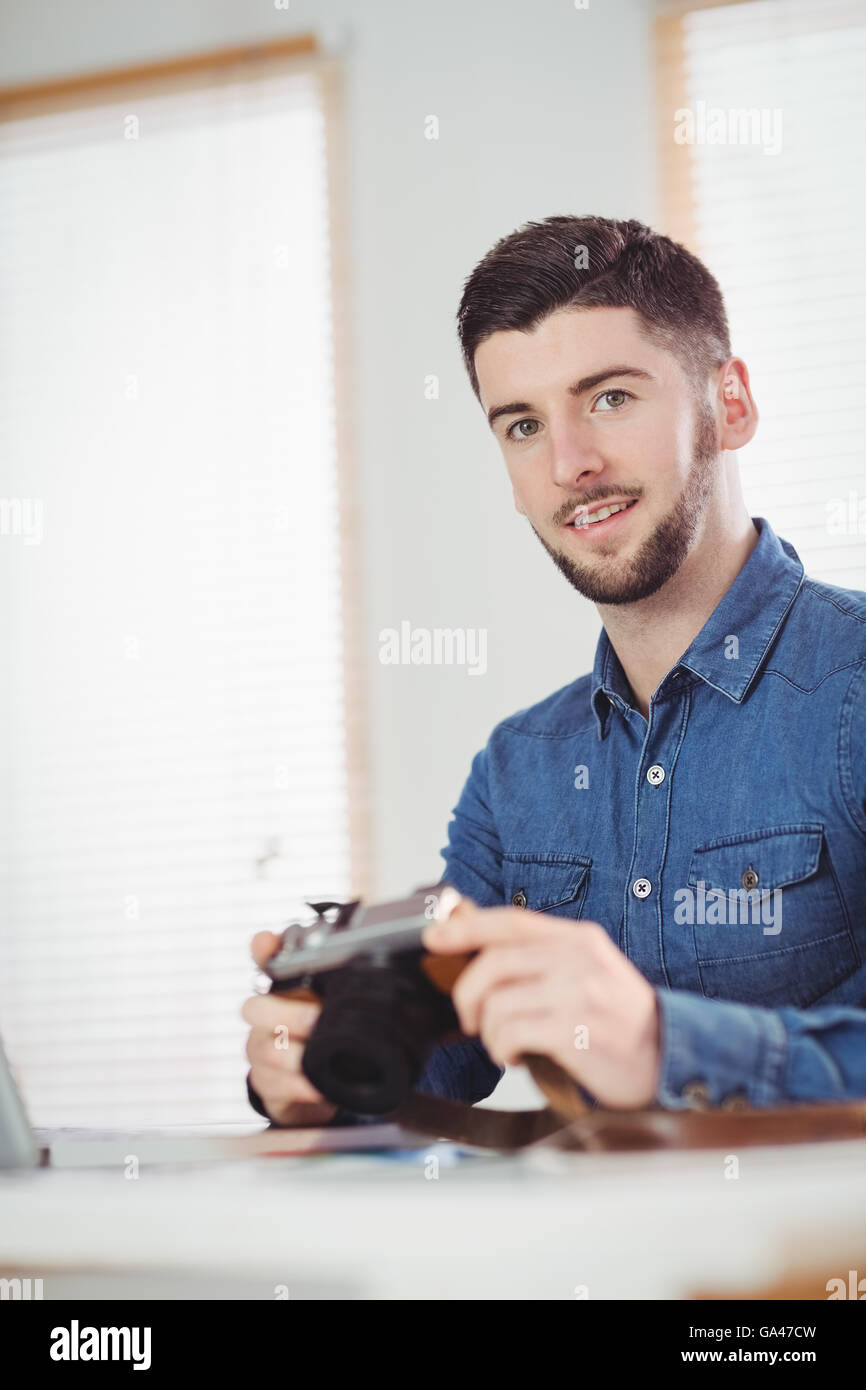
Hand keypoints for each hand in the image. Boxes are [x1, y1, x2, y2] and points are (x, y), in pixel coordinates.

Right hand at [241, 931, 336, 1126]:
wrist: (316, 1088)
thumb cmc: (326, 1037)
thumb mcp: (342, 1006)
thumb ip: (354, 978)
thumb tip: (377, 930)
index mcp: (283, 991)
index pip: (265, 961)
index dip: (264, 950)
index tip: (266, 940)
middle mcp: (265, 1019)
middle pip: (253, 1008)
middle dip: (287, 1015)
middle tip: (317, 1019)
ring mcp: (262, 1053)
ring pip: (262, 1049)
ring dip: (293, 1055)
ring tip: (317, 1058)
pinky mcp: (268, 1087)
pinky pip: (273, 1086)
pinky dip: (298, 1088)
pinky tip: (316, 1087)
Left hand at [422, 898, 659, 1108]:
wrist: (670, 1056)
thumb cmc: (619, 1018)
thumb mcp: (584, 970)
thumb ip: (536, 953)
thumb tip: (471, 927)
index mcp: (579, 938)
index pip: (511, 921)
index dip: (465, 926)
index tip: (434, 937)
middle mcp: (579, 958)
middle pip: (494, 961)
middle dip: (467, 994)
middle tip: (471, 1018)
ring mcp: (579, 993)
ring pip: (497, 1002)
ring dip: (490, 1032)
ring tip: (506, 1044)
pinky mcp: (576, 1030)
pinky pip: (511, 1033)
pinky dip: (503, 1049)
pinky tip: (519, 1056)